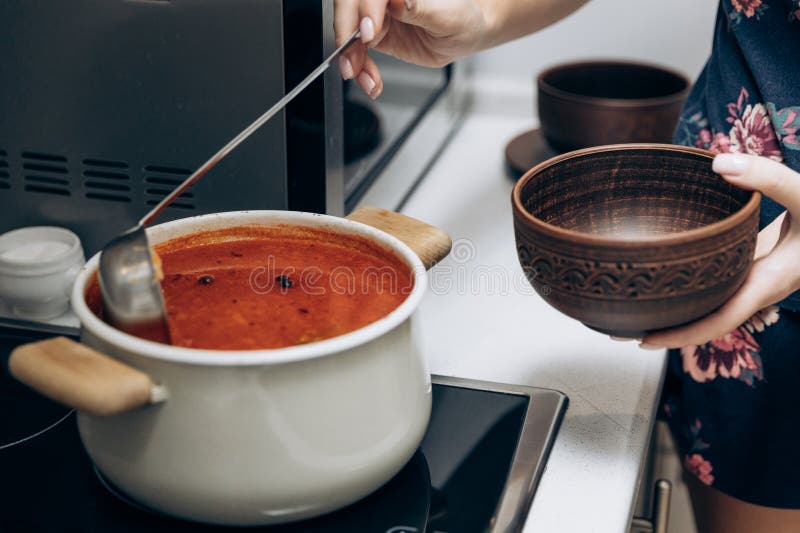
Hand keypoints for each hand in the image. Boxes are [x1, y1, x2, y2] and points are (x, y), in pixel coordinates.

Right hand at [334, 0, 489, 97]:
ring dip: (351, 59)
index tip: (369, 34)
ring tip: (363, 79)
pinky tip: (371, 82)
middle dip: (346, 37)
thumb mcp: (447, 15)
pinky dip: (361, 69)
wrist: (465, 35)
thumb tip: (399, 1)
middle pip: (350, 10)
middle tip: (353, 62)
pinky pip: (359, 51)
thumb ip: (420, 8)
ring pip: (350, 32)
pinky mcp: (376, 35)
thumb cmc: (462, 17)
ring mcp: (377, 15)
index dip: (365, 12)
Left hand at [642, 153, 799, 348]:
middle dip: (664, 327)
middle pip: (705, 318)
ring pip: (710, 301)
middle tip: (614, 326)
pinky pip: (717, 281)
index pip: (718, 321)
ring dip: (674, 306)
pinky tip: (665, 269)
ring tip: (629, 301)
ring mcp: (756, 276)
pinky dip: (690, 282)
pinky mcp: (755, 261)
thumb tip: (717, 164)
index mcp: (767, 282)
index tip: (642, 341)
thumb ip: (768, 178)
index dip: (680, 336)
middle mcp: (758, 286)